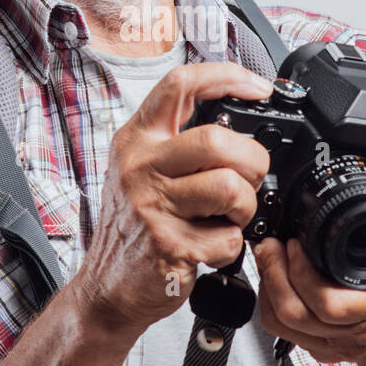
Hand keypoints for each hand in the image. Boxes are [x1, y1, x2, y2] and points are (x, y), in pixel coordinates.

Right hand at [73, 62, 273, 337]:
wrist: (106, 287)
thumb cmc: (132, 227)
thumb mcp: (139, 170)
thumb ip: (176, 142)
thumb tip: (237, 122)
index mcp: (137, 139)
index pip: (180, 85)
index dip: (227, 77)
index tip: (258, 88)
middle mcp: (140, 166)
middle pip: (217, 140)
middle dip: (252, 160)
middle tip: (250, 177)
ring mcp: (152, 206)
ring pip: (230, 188)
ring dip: (246, 206)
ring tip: (232, 216)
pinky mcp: (169, 245)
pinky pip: (228, 237)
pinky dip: (232, 246)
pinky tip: (212, 247)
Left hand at [254, 178, 365, 365]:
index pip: (331, 305)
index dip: (303, 275)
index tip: (296, 243)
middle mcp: (358, 328)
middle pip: (299, 314)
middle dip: (275, 275)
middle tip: (272, 244)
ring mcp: (338, 342)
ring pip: (285, 324)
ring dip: (268, 287)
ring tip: (269, 255)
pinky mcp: (321, 347)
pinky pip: (283, 331)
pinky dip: (270, 303)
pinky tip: (275, 278)